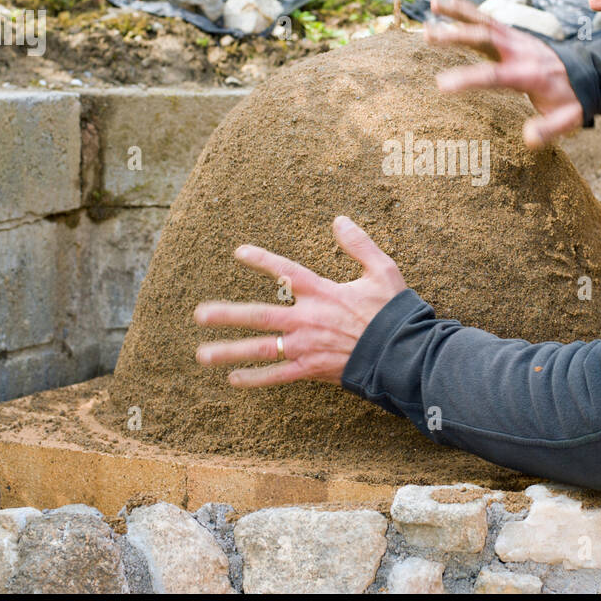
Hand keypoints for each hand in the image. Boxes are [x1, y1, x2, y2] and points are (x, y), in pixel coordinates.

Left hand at [193, 216, 406, 387]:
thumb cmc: (394, 313)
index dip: (261, 260)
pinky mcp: (311, 370)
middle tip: (198, 315)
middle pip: (258, 315)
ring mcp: (305, 346)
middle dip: (226, 315)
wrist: (401, 353)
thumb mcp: (383, 270)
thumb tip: (340, 220)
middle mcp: (306, 318)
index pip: (285, 270)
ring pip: (260, 348)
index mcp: (322, 292)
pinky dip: (254, 379)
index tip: (238, 252)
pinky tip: (233, 380)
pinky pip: (277, 376)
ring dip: (229, 351)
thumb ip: (359, 244)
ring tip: (201, 354)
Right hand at [424, 0, 583, 148]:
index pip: (495, 76)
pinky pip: (487, 19)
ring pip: (485, 21)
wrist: (587, 73)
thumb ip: (549, 129)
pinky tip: (446, 2)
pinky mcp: (512, 34)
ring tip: (434, 3)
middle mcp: (521, 51)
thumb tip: (528, 138)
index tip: (442, 84)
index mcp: (531, 74)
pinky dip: (467, 10)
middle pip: (486, 38)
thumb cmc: (571, 100)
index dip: (469, 79)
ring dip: (459, 12)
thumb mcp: (568, 120)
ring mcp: (516, 39)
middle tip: (429, 34)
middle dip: (457, 36)